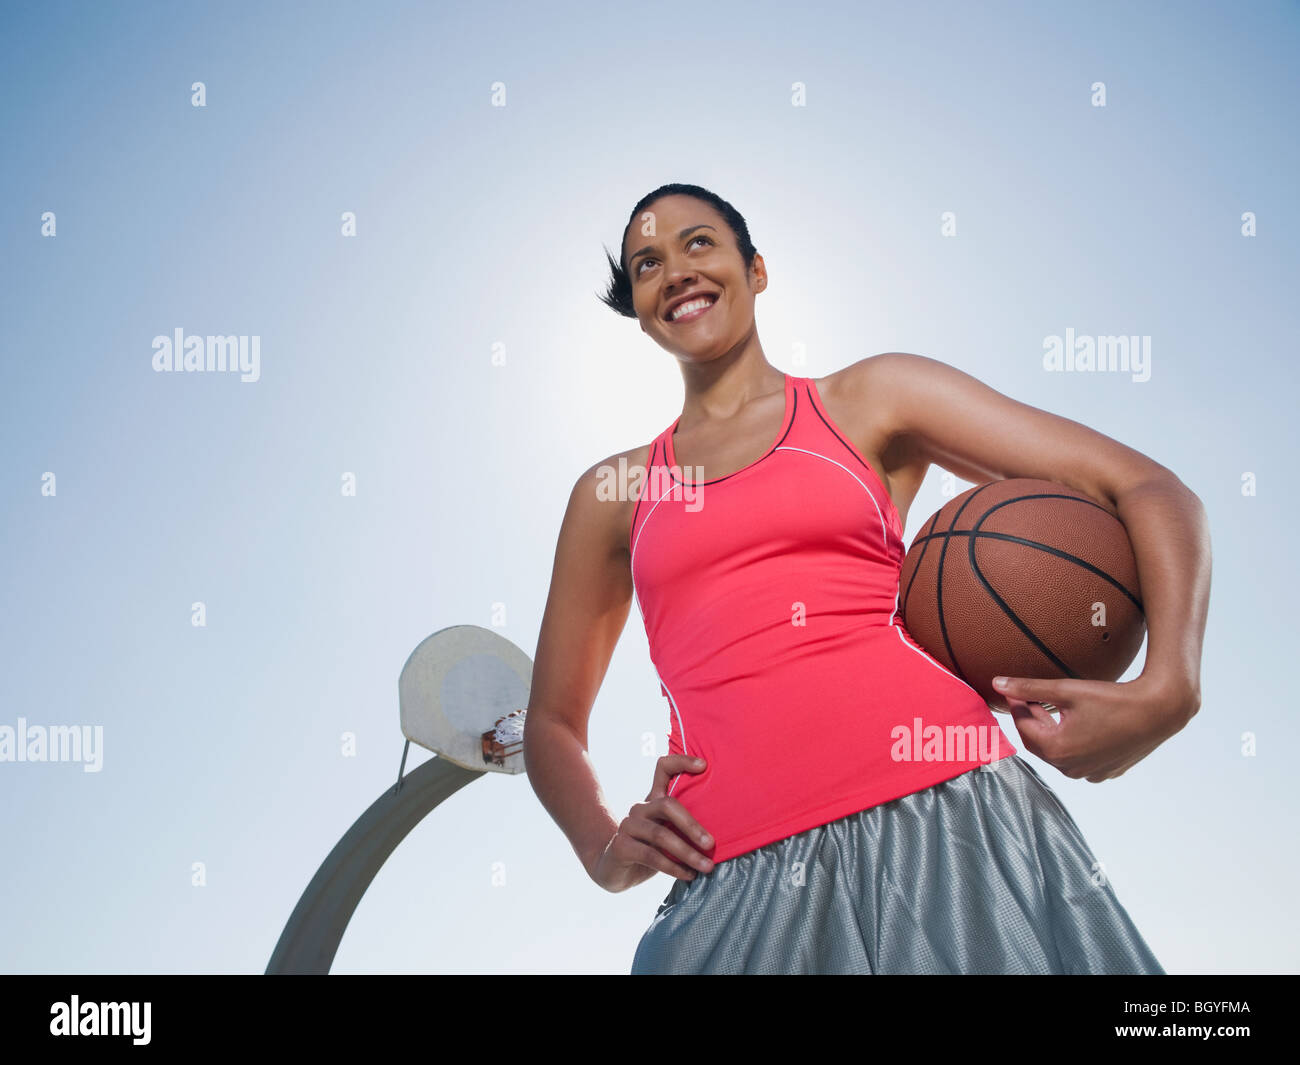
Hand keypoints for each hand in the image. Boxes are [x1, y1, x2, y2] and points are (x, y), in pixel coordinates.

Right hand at [590, 755, 715, 892]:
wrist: (614, 870)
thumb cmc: (651, 849)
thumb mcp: (669, 833)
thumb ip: (685, 826)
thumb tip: (726, 830)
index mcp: (654, 799)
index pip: (663, 768)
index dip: (681, 761)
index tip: (704, 766)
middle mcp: (640, 807)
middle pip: (667, 805)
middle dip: (692, 825)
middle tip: (711, 844)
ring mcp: (628, 825)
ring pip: (660, 834)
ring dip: (687, 852)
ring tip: (706, 867)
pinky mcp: (621, 846)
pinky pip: (651, 855)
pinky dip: (673, 867)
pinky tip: (688, 875)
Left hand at [993, 672, 1196, 782]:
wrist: (1159, 711)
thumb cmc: (1112, 699)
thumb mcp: (1066, 690)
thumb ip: (1029, 688)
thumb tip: (998, 683)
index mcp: (1056, 750)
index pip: (1023, 727)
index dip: (1018, 706)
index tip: (1017, 690)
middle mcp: (1070, 769)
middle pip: (1039, 742)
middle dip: (1033, 720)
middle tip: (1032, 698)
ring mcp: (1090, 773)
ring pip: (1059, 752)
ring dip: (1052, 732)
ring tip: (1055, 709)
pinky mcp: (1107, 772)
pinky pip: (1080, 759)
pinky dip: (1073, 743)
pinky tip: (1080, 724)